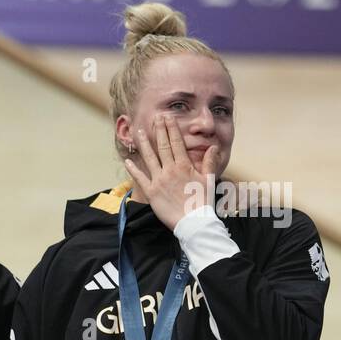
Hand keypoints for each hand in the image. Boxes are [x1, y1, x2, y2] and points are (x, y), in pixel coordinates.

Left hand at [124, 114, 219, 232]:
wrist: (193, 222)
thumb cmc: (202, 202)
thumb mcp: (208, 180)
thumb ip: (209, 162)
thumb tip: (213, 147)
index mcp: (184, 166)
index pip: (176, 143)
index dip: (171, 129)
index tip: (168, 118)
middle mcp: (170, 170)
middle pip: (163, 146)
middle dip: (159, 130)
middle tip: (155, 117)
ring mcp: (159, 180)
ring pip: (150, 158)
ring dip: (144, 144)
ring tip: (139, 131)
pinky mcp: (151, 192)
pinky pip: (140, 178)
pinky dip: (133, 169)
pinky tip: (127, 160)